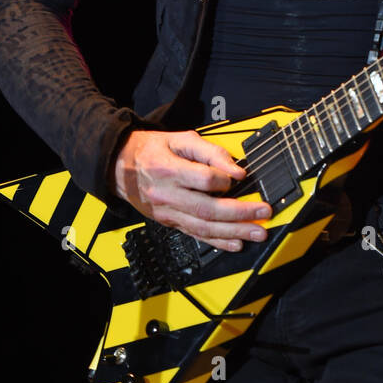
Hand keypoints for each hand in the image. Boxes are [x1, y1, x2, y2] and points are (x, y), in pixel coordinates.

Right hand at [113, 129, 271, 251]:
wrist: (119, 167)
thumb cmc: (151, 150)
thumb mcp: (179, 139)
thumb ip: (209, 152)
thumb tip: (235, 169)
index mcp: (167, 169)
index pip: (202, 179)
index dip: (224, 179)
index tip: (240, 176)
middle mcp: (167, 195)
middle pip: (207, 209)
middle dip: (239, 213)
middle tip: (263, 212)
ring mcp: (167, 212)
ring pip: (203, 227)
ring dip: (234, 232)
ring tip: (257, 232)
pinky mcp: (169, 222)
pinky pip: (195, 235)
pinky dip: (217, 242)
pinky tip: (235, 243)